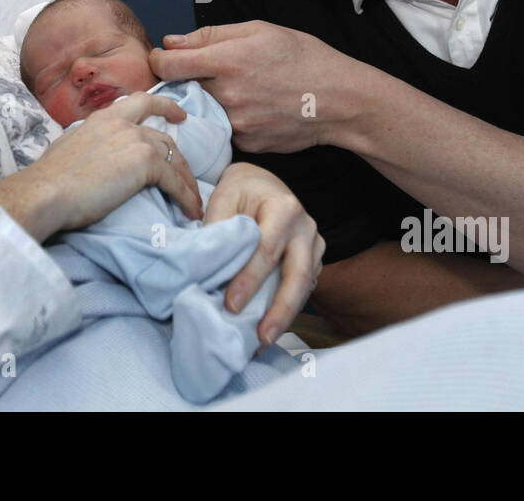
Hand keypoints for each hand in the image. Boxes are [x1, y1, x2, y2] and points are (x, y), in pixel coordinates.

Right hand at [22, 92, 203, 234]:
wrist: (46, 191)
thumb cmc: (48, 178)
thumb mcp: (68, 146)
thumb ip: (87, 142)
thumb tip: (90, 152)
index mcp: (104, 118)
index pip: (142, 102)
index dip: (166, 107)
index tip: (181, 115)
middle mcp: (123, 124)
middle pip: (164, 138)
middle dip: (180, 159)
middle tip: (188, 176)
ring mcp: (136, 141)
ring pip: (175, 160)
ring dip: (187, 182)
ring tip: (193, 201)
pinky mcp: (145, 163)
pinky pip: (175, 181)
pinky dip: (186, 196)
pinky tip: (191, 210)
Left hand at [149, 21, 350, 153]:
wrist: (340, 99)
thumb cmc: (303, 57)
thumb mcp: (259, 30)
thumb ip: (210, 35)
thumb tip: (171, 41)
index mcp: (227, 62)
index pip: (167, 65)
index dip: (160, 60)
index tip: (164, 58)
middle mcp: (227, 96)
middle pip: (181, 89)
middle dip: (186, 81)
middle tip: (207, 73)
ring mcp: (236, 124)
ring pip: (203, 111)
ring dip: (208, 101)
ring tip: (239, 90)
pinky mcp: (246, 144)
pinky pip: (224, 129)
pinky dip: (230, 119)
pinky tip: (253, 108)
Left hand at [206, 162, 324, 348]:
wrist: (261, 183)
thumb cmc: (240, 192)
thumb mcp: (223, 199)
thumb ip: (218, 229)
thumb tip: (208, 267)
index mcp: (284, 208)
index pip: (267, 249)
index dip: (249, 279)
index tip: (231, 304)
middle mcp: (306, 227)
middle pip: (298, 274)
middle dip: (280, 309)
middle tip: (262, 336)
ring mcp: (314, 244)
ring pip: (306, 285)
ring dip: (286, 315)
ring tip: (265, 340)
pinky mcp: (314, 259)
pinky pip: (305, 287)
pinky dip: (288, 308)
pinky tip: (270, 327)